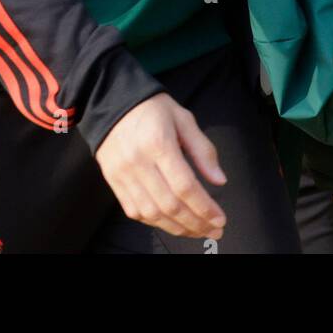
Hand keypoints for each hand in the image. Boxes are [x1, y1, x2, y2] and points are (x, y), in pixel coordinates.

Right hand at [94, 92, 226, 239]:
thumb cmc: (151, 108)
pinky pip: (135, 211)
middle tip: (214, 230)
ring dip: (178, 228)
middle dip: (196, 223)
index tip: (220, 219)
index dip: (204, 207)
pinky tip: (172, 223)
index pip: (185, 186)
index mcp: (158, 142)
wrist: (111, 101)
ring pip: (153, 213)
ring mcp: (123, 173)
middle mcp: (138, 161)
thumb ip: (202, 149)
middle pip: (170, 204)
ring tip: (197, 230)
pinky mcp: (114, 180)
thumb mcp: (183, 118)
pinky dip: (155, 222)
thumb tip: (219, 180)